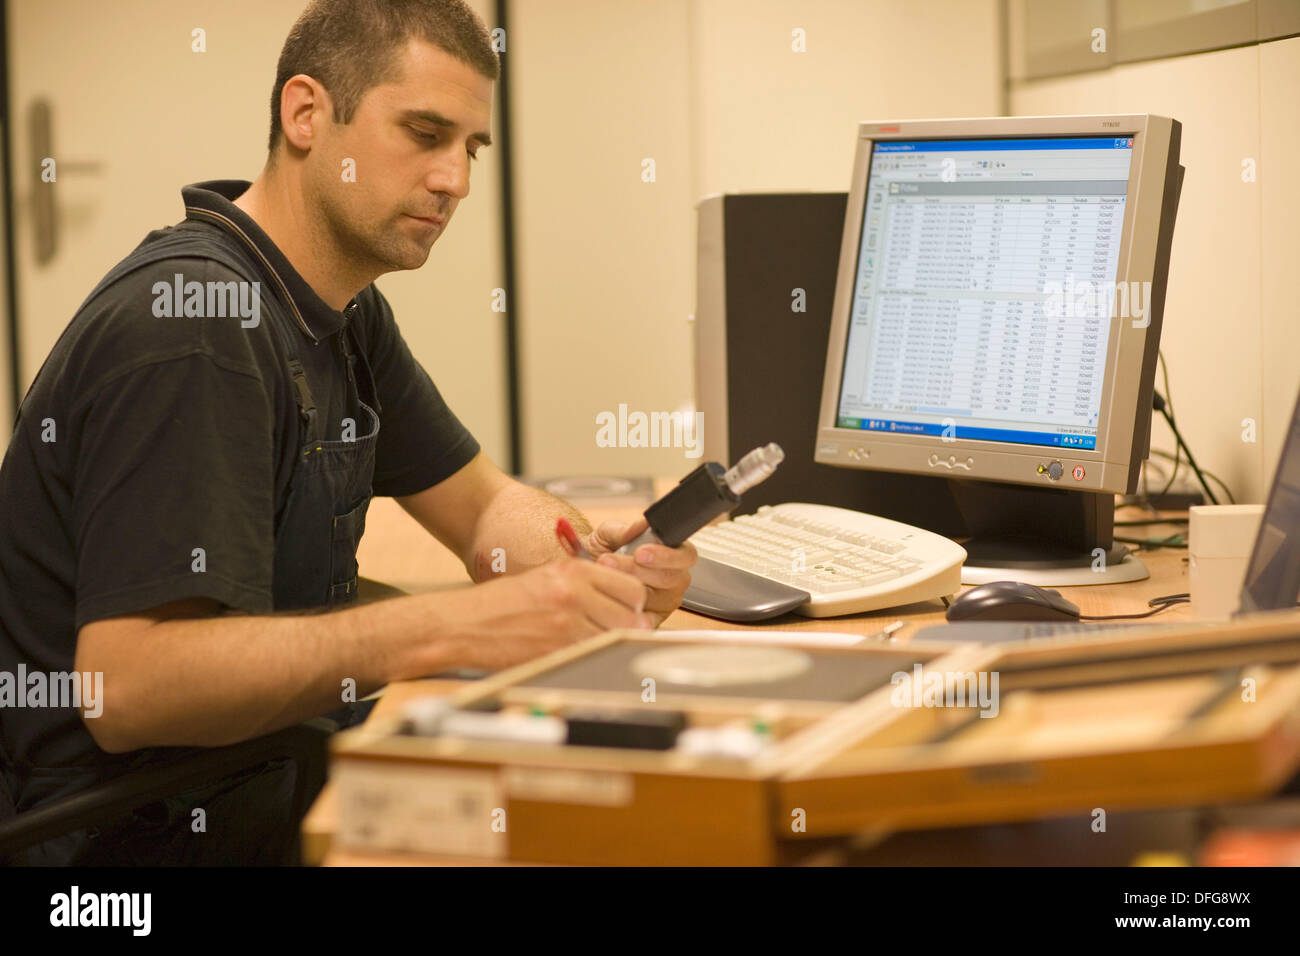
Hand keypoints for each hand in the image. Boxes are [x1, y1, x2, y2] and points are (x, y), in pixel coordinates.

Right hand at [426, 556, 652, 672]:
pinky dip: (592, 657)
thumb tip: (621, 602)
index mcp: (573, 570)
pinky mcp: (558, 650)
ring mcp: (567, 623)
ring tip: (592, 642)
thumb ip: (583, 585)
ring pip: (616, 637)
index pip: (631, 586)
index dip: (634, 603)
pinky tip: (577, 653)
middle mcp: (574, 592)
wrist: (464, 624)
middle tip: (617, 631)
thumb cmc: (500, 603)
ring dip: (611, 643)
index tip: (630, 610)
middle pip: (631, 614)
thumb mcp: (545, 577)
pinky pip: (594, 656)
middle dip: (629, 626)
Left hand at [586, 518, 696, 627]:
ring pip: (654, 599)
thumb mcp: (609, 535)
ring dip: (627, 587)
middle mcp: (675, 580)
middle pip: (670, 579)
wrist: (582, 575)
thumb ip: (624, 529)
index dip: (665, 555)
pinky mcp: (651, 622)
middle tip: (611, 562)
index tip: (640, 553)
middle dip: (638, 570)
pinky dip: (625, 609)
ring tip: (604, 576)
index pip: (686, 556)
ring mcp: (665, 603)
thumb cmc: (604, 552)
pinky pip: (644, 620)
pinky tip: (610, 599)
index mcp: (674, 554)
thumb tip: (641, 524)